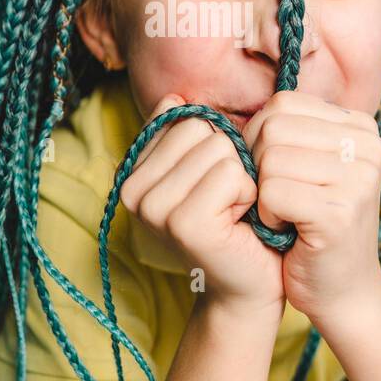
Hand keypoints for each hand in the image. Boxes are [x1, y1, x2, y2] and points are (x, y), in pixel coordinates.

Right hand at [119, 94, 284, 319]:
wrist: (249, 282)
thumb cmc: (235, 220)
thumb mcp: (204, 167)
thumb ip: (185, 131)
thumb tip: (173, 98)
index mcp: (131, 172)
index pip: (179, 115)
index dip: (211, 144)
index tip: (209, 184)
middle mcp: (131, 190)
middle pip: (198, 127)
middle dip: (227, 158)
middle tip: (225, 200)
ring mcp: (154, 208)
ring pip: (218, 147)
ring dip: (240, 177)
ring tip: (232, 211)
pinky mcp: (184, 224)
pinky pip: (230, 173)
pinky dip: (247, 193)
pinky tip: (238, 221)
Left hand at [241, 90, 380, 323]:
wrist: (342, 289)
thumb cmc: (311, 223)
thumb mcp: (305, 164)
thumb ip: (283, 129)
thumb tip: (209, 102)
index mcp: (359, 126)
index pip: (282, 104)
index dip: (258, 139)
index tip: (275, 174)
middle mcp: (367, 144)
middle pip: (272, 128)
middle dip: (256, 166)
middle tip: (277, 198)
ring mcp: (357, 178)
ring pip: (269, 159)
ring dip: (262, 194)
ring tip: (287, 215)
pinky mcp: (340, 212)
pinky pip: (272, 192)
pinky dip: (267, 216)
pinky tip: (287, 231)